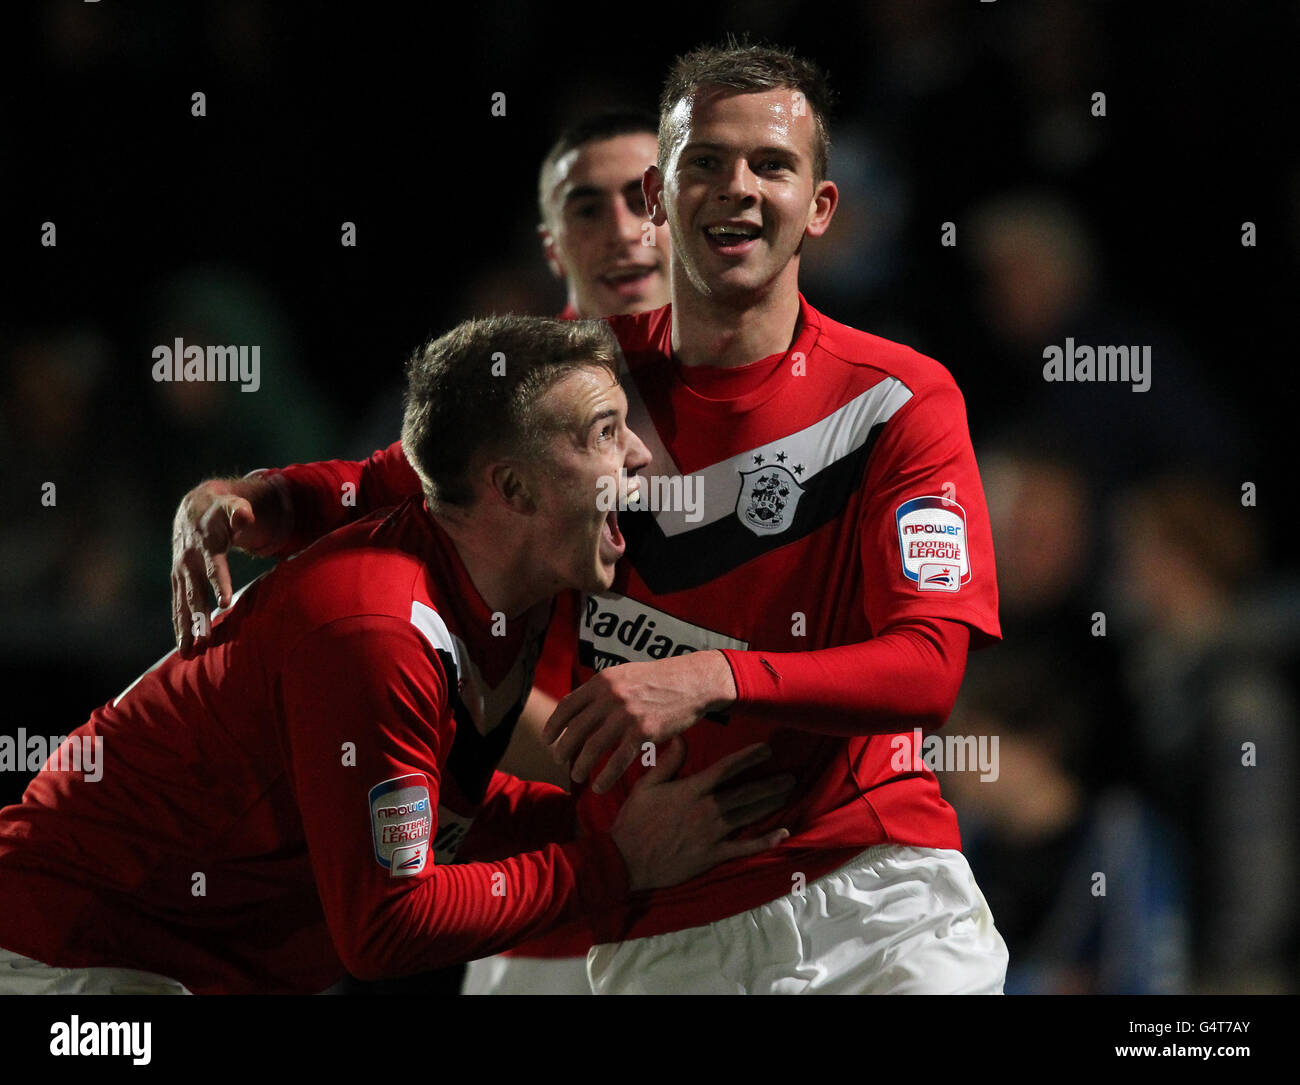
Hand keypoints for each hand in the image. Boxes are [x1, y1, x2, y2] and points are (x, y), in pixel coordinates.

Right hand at [170, 477, 279, 652]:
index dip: (219, 582)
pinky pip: (178, 605)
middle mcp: (188, 561)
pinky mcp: (178, 580)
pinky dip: (179, 624)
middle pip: (195, 592)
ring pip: (182, 603)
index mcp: (205, 544)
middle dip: (198, 617)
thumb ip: (240, 511)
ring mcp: (180, 572)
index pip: (214, 566)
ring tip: (188, 652)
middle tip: (203, 642)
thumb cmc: (220, 510)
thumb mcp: (231, 506)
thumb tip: (245, 515)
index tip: (224, 602)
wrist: (193, 508)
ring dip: (184, 628)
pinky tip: (183, 645)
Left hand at [543, 651, 736, 794]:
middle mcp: (610, 697)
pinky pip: (617, 761)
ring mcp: (626, 715)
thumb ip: (602, 690)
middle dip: (562, 749)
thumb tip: (578, 708)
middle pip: (575, 730)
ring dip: (580, 766)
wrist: (692, 681)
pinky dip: (605, 777)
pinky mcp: (643, 732)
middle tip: (559, 762)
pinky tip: (598, 787)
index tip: (547, 740)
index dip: (553, 726)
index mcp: (602, 681)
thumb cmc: (659, 679)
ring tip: (576, 776)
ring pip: (592, 748)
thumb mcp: (624, 674)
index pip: (567, 706)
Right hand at [609, 739, 792, 891]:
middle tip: (791, 777)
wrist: (626, 860)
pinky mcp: (712, 856)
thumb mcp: (646, 786)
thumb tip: (681, 738)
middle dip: (769, 784)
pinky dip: (765, 841)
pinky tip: (783, 834)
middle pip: (745, 793)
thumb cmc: (633, 822)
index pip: (726, 769)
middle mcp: (706, 810)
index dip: (748, 758)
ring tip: (788, 794)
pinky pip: (744, 848)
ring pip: (748, 816)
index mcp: (690, 791)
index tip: (766, 750)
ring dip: (770, 805)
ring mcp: (711, 835)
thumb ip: (667, 763)